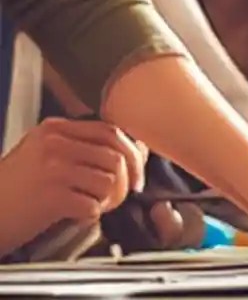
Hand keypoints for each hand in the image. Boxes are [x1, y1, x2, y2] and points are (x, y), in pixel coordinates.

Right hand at [0, 119, 147, 254]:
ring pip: (109, 180)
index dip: (132, 151)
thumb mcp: (43, 154)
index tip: (138, 170)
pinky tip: (81, 214)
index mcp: (54, 129)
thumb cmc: (13, 188)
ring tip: (99, 204)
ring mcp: (52, 169)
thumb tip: (135, 149)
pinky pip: (93, 204)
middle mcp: (54, 144)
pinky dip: (94, 213)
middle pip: (115, 154)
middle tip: (126, 193)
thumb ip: (82, 147)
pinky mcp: (50, 196)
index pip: (110, 131)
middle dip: (129, 178)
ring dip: (112, 198)